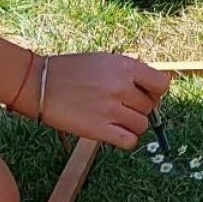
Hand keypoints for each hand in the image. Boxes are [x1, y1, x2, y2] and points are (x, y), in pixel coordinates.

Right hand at [29, 53, 169, 149]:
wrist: (40, 83)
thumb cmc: (71, 71)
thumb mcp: (105, 60)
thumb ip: (129, 73)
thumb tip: (152, 90)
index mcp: (125, 66)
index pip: (162, 84)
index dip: (156, 92)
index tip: (145, 94)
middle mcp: (121, 87)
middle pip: (150, 107)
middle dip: (139, 109)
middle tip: (120, 107)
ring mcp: (111, 109)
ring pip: (142, 126)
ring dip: (132, 125)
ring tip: (114, 119)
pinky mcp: (99, 129)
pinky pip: (129, 141)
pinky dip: (125, 139)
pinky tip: (113, 131)